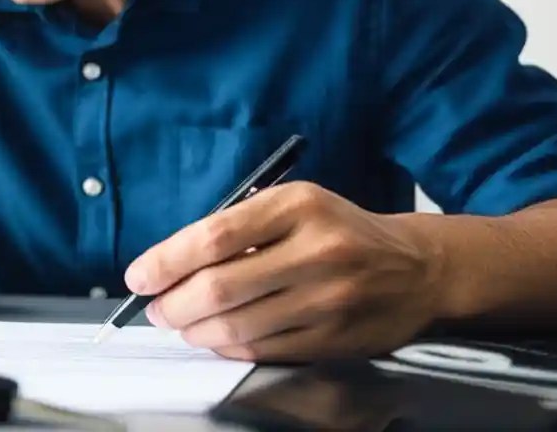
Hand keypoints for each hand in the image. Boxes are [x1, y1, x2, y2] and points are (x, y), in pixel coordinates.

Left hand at [125, 182, 444, 361]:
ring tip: (182, 323)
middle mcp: (316, 250)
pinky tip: (217, 338)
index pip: (213, 237)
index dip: (166, 261)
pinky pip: (263, 350)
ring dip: (195, 330)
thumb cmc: (336, 231)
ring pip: (237, 327)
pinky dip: (228, 348)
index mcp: (298, 206)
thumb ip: (235, 228)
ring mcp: (329, 299)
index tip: (139, 276)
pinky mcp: (335, 338)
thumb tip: (168, 265)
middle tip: (155, 308)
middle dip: (172, 304)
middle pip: (219, 288)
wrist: (418, 268)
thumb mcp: (291, 205)